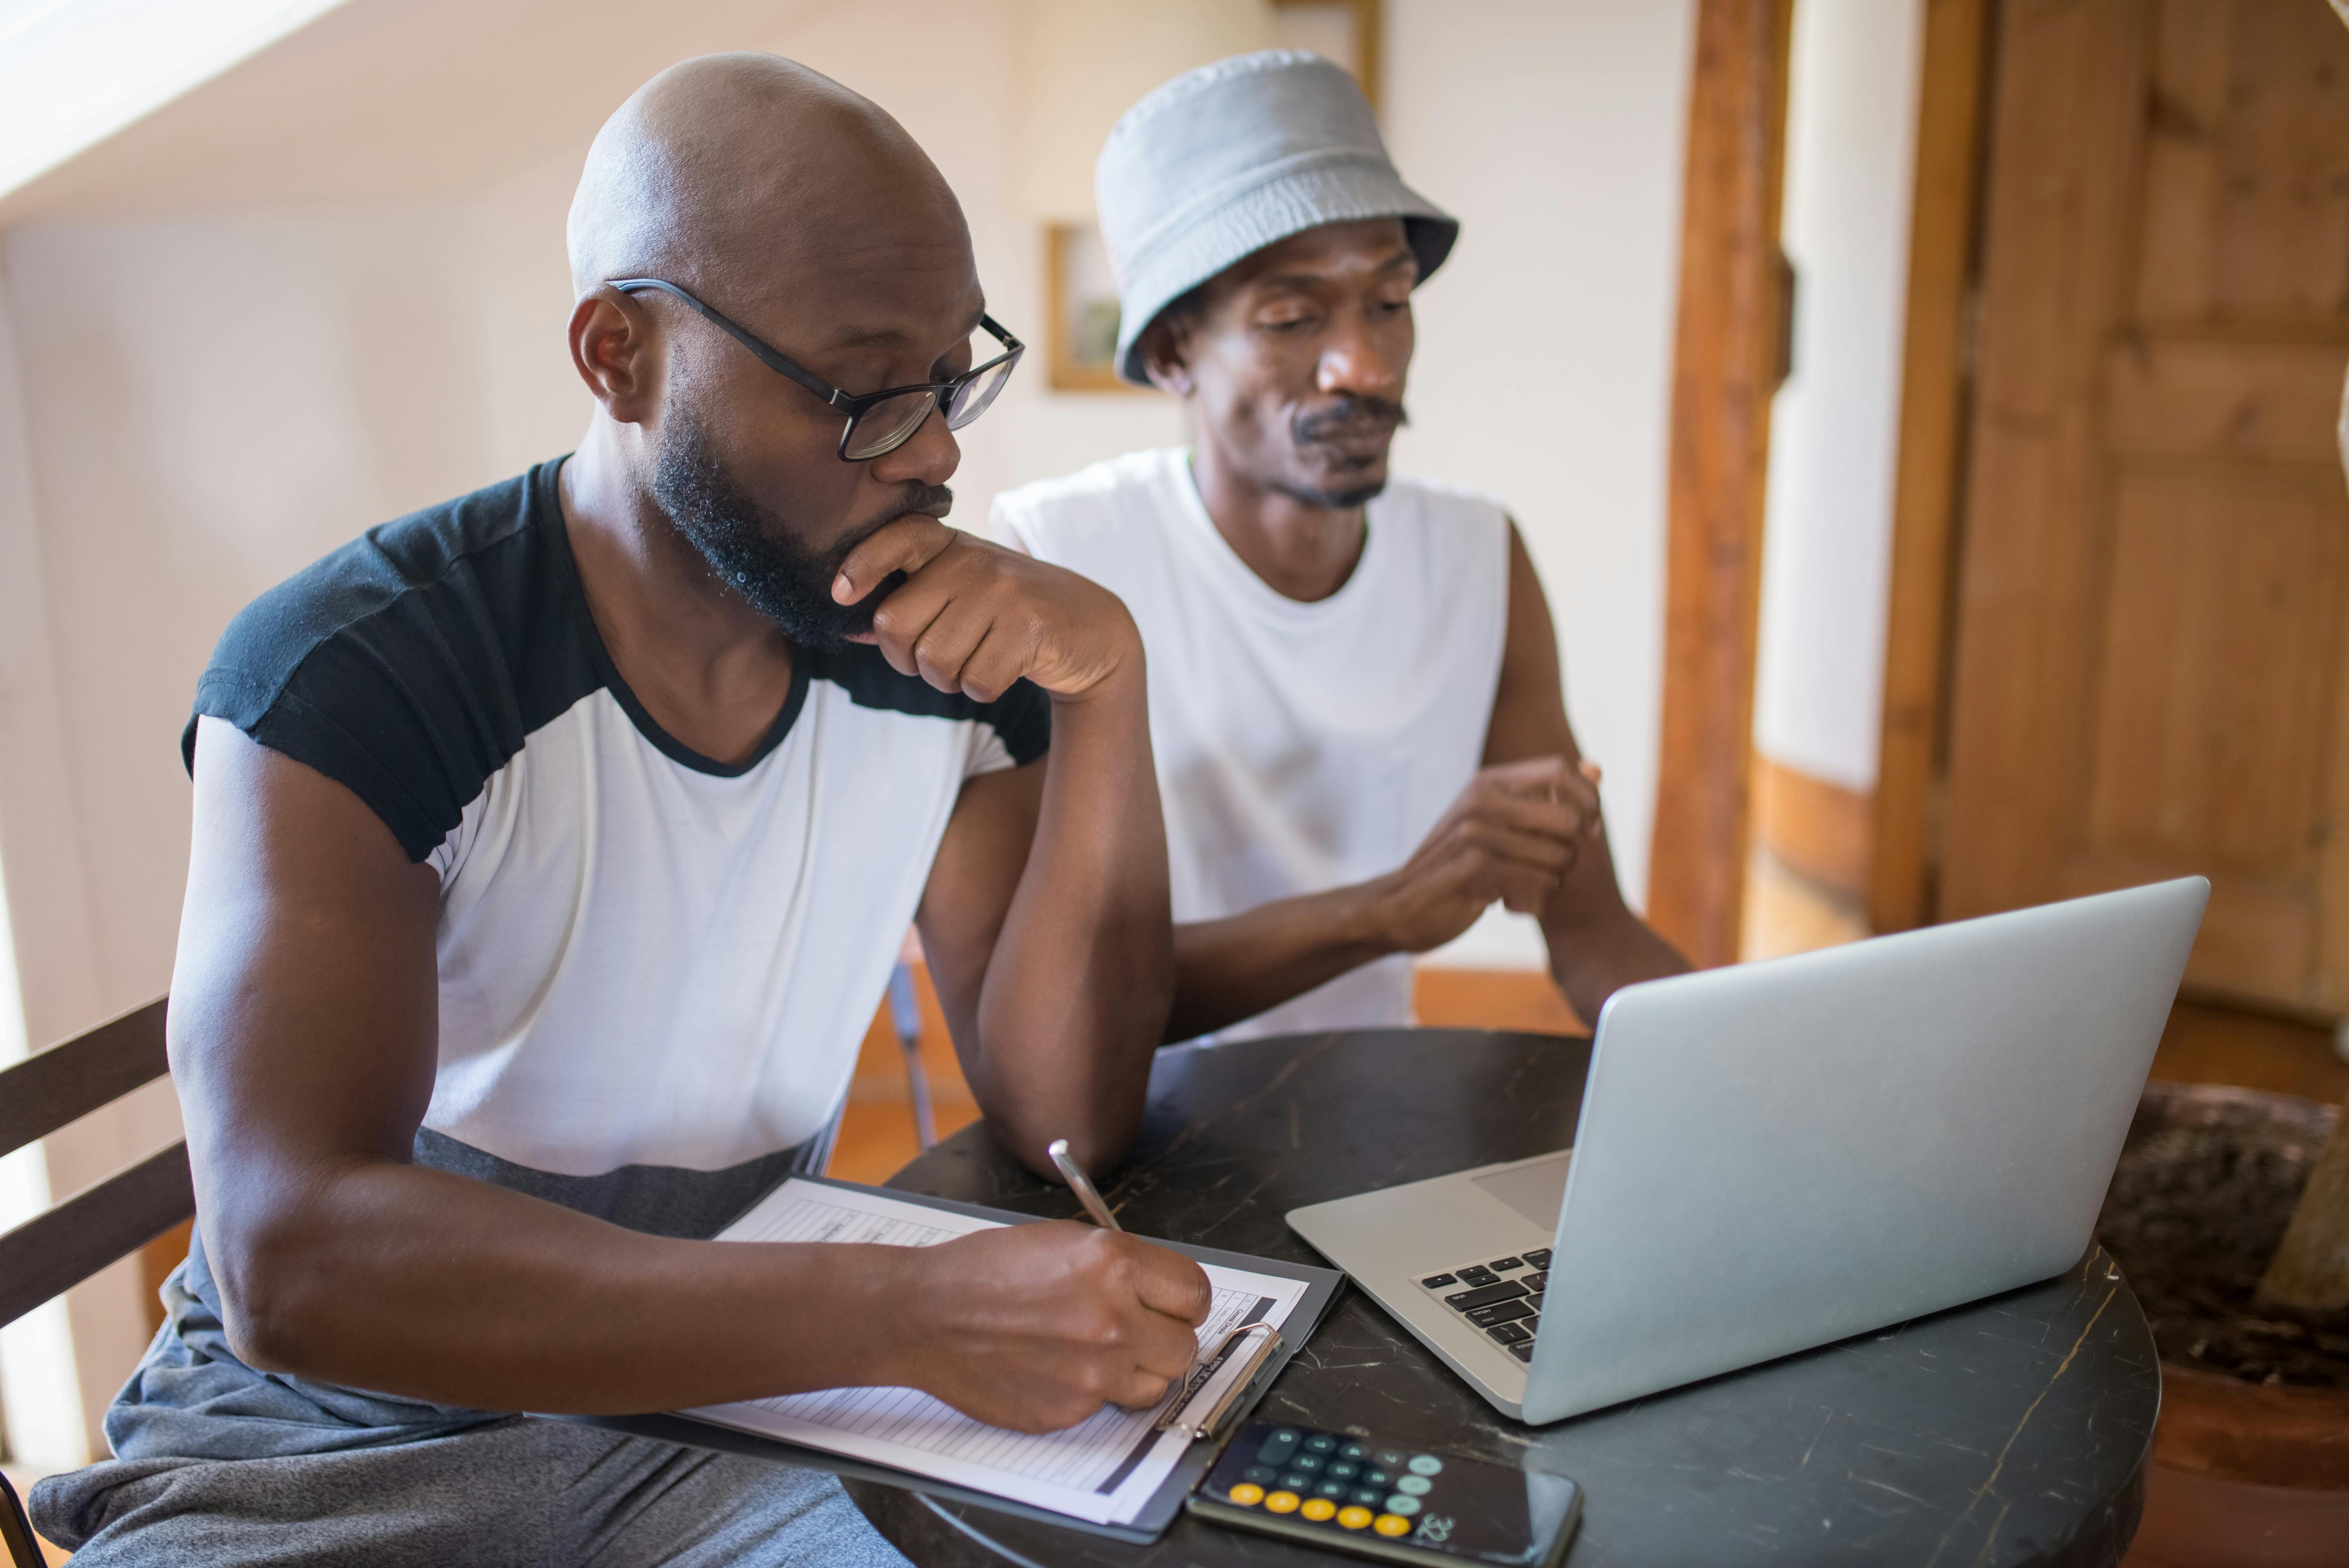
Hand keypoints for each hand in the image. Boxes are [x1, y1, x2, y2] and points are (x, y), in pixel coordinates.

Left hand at [835, 517, 1139, 699]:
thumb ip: (912, 603)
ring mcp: (1003, 591)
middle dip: (906, 660)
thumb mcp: (961, 593)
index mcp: (951, 544)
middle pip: (896, 624)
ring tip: (973, 663)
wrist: (1091, 630)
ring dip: (947, 680)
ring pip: (934, 661)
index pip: (895, 539)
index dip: (860, 566)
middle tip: (934, 660)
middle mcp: (973, 560)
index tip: (841, 595)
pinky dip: (981, 690)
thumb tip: (851, 632)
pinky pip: (974, 681)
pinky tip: (1001, 672)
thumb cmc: (1010, 615)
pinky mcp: (1030, 627)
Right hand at [889, 1221, 1212, 1432]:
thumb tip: (1161, 1291)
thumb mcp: (1064, 1240)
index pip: (1195, 1293)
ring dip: (1137, 1369)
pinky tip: (1057, 1366)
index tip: (1173, 1302)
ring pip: (1157, 1384)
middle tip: (1135, 1327)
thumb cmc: (986, 1270)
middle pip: (1185, 1346)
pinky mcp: (1069, 1410)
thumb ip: (1121, 1265)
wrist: (927, 1315)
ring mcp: (1092, 1373)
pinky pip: (1107, 1405)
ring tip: (1096, 1349)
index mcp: (1112, 1265)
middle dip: (1164, 1335)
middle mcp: (1112, 1322)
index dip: (1185, 1298)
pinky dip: (1092, 1390)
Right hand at [1366, 757, 1603, 952]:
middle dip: (1571, 851)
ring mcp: (1475, 833)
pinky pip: (1539, 884)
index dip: (1587, 800)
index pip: (1560, 770)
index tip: (1588, 830)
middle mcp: (1480, 799)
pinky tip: (1507, 903)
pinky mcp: (1475, 869)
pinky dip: (1534, 901)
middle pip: (1567, 818)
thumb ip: (1545, 796)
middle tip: (1551, 869)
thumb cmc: (1457, 865)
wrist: (1401, 907)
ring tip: (1520, 888)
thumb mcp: (1495, 820)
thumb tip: (1598, 767)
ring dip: (1550, 881)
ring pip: (1558, 857)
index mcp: (1487, 781)